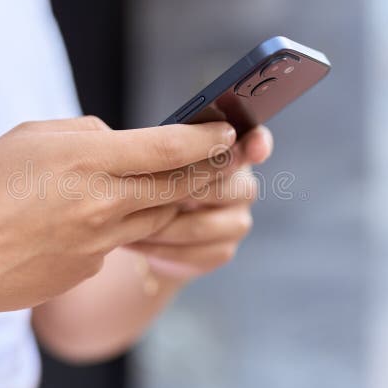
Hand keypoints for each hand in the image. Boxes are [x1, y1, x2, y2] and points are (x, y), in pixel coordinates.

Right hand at [0, 116, 236, 320]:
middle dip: (211, 168)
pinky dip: (126, 223)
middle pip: (178, 186)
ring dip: (176, 197)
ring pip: (158, 216)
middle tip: (230, 155)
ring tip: (184, 180)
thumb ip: (84, 133)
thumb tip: (119, 140)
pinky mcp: (89, 268)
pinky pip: (121, 240)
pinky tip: (103, 215)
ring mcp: (99, 243)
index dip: (206, 139)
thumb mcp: (29, 138)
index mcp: (86, 160)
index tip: (228, 131)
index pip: (168, 148)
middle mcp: (102, 204)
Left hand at [126, 126, 272, 284]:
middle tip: (144, 189)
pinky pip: (193, 252)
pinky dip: (161, 247)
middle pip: (222, 185)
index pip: (256, 140)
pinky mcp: (222, 251)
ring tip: (128, 218)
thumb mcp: (150, 156)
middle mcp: (241, 185)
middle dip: (181, 188)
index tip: (254, 148)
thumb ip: (161, 143)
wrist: (145, 231)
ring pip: (202, 224)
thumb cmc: (148, 181)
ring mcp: (236, 221)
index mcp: (228, 150)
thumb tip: (138, 135)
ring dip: (162, 223)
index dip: (258, 143)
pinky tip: (137, 240)